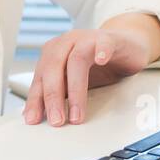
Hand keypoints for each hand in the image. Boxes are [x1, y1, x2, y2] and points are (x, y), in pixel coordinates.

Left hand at [23, 13, 159, 126]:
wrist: (125, 44)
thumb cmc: (97, 65)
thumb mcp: (75, 82)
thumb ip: (61, 94)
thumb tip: (46, 118)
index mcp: (53, 54)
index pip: (40, 78)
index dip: (35, 99)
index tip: (34, 120)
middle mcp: (66, 43)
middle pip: (54, 68)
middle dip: (53, 97)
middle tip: (57, 121)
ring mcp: (87, 39)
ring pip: (77, 60)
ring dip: (76, 89)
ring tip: (77, 113)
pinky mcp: (109, 39)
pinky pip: (104, 43)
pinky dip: (102, 51)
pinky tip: (101, 60)